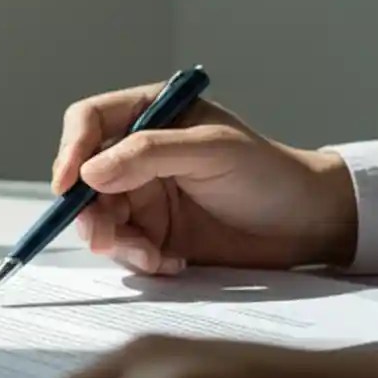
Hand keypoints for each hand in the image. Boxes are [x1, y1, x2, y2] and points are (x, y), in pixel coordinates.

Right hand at [51, 83, 357, 274]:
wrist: (308, 226)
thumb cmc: (269, 174)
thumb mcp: (212, 151)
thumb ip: (149, 154)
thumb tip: (89, 171)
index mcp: (151, 114)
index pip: (89, 122)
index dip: (70, 150)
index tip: (68, 185)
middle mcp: (138, 153)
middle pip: (84, 177)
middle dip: (89, 209)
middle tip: (103, 237)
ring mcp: (144, 195)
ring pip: (98, 217)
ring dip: (114, 240)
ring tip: (151, 256)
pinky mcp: (154, 233)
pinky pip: (124, 247)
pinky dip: (139, 259)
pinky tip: (171, 263)